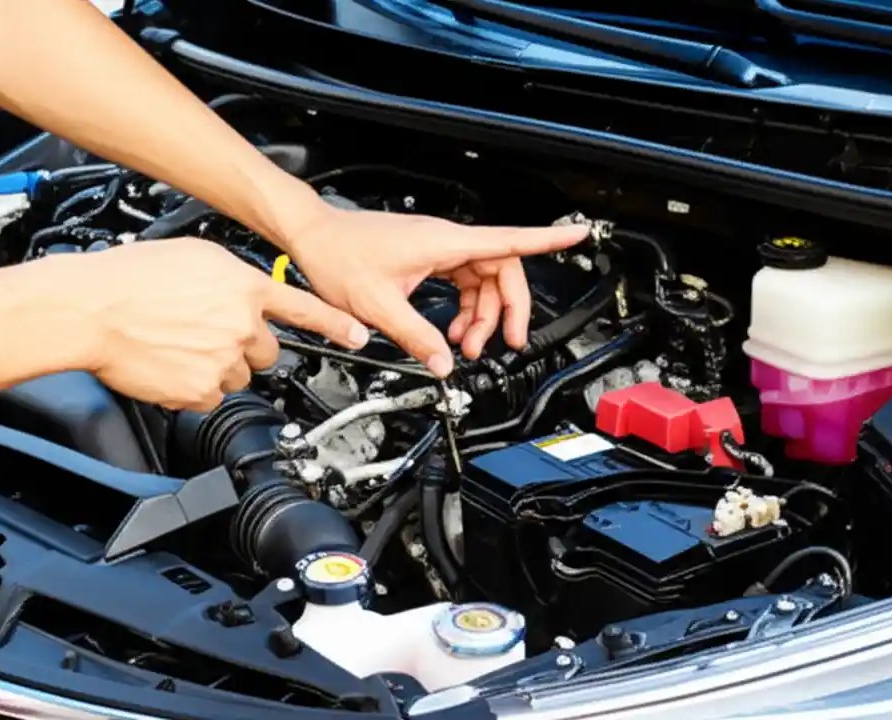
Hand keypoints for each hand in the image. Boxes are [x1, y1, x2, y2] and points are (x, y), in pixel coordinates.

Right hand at [56, 238, 367, 410]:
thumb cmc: (131, 278)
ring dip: (219, 366)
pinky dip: (194, 387)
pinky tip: (170, 364)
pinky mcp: (201, 390)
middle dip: (245, 346)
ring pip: (239, 375)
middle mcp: (241, 324)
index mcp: (243, 286)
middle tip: (209, 334)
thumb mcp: (194, 257)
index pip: (303, 308)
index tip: (358, 335)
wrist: (92, 309)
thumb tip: (245, 291)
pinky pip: (210, 396)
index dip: (335, 324)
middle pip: (267, 351)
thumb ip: (232, 278)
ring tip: (181, 346)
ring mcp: (224, 360)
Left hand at [286, 207, 588, 375]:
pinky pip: (463, 281)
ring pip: (483, 280)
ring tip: (466, 346)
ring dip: (482, 315)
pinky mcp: (429, 256)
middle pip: (502, 271)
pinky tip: (451, 331)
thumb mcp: (378, 307)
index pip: (510, 240)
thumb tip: (442, 364)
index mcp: (445, 243)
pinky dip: (465, 308)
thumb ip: (416, 337)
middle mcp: (447, 241)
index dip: (549, 239)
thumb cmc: (338, 254)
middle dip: (508, 309)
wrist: (313, 236)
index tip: (579, 234)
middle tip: (506, 342)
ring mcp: (439, 247)